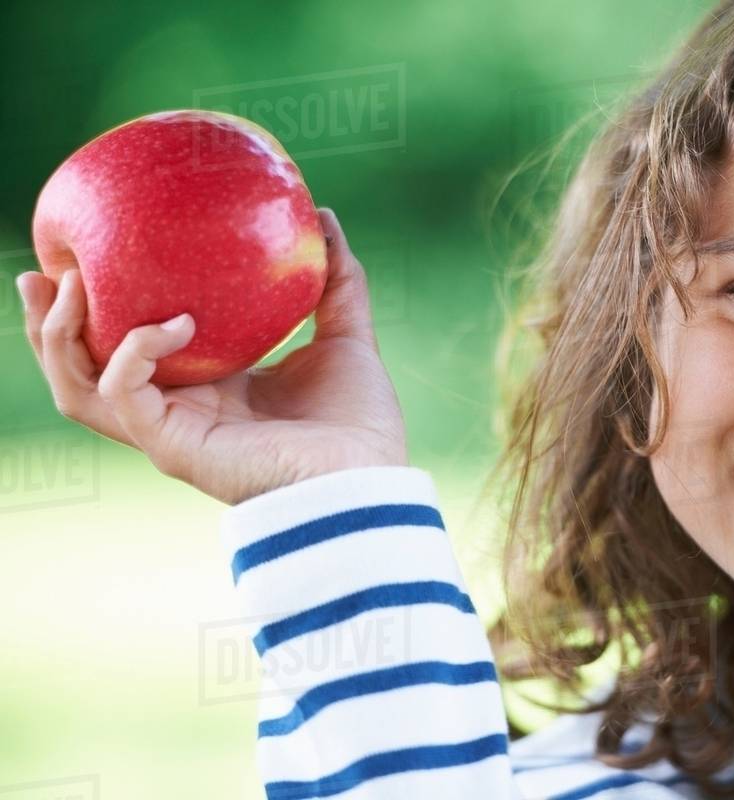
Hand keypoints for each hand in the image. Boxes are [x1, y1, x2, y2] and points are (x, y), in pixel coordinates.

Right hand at [17, 207, 409, 504]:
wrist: (366, 478)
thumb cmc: (358, 424)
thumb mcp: (346, 336)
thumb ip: (337, 281)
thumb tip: (328, 216)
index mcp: (211, 386)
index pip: (134, 349)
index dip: (104, 310)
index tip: (90, 257)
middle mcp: (179, 408)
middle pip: (84, 368)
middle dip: (52, 323)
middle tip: (47, 272)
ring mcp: (169, 429)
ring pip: (78, 385)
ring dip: (59, 335)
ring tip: (66, 283)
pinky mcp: (171, 445)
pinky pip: (121, 392)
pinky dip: (134, 350)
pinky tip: (173, 323)